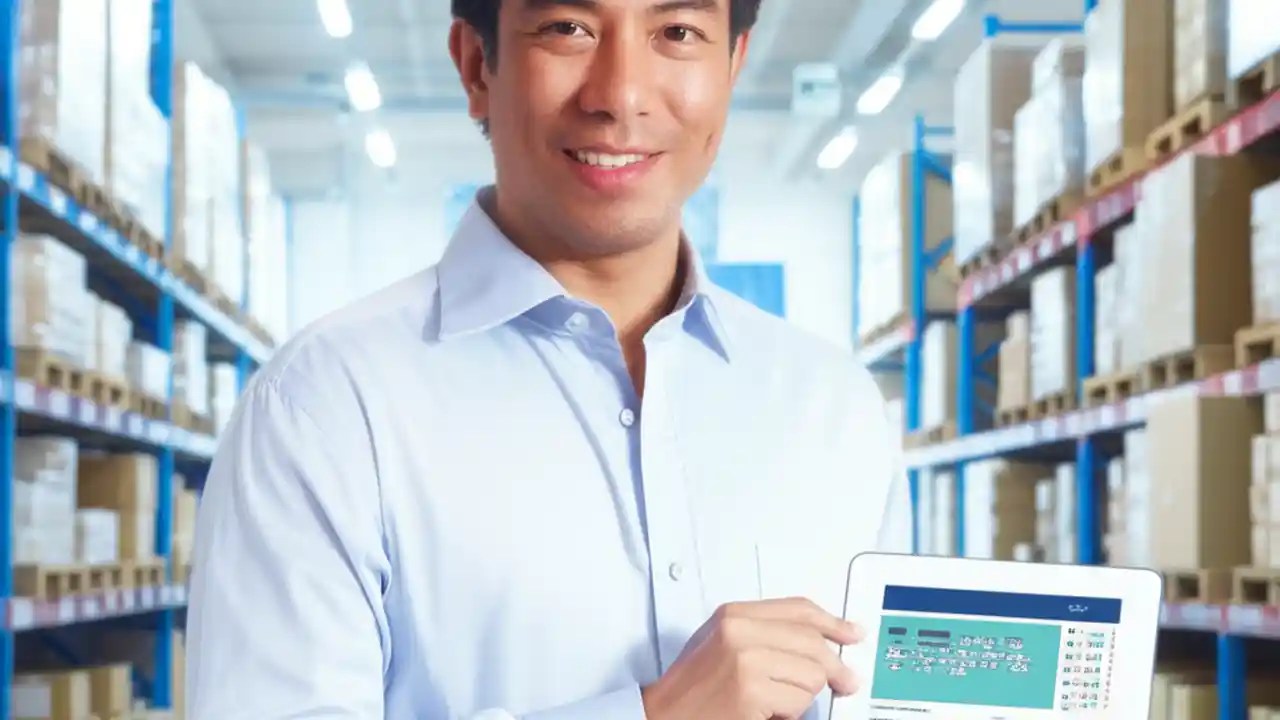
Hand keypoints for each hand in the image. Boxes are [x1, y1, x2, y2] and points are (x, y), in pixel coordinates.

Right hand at [640, 597, 863, 719]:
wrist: (664, 714)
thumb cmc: (694, 685)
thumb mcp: (724, 642)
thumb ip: (766, 633)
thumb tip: (820, 641)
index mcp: (734, 614)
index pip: (798, 609)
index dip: (832, 622)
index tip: (851, 633)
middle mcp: (740, 631)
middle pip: (812, 641)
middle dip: (834, 666)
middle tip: (846, 681)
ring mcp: (746, 660)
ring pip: (812, 674)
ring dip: (804, 695)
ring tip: (777, 700)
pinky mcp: (752, 691)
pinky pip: (799, 701)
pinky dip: (792, 712)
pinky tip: (769, 712)